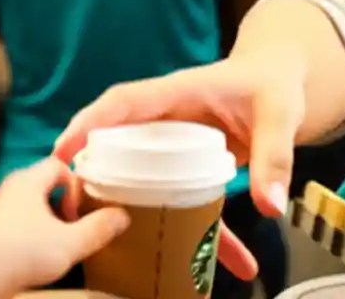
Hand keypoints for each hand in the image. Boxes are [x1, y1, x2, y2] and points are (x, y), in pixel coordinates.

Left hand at [0, 159, 130, 291]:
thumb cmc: (24, 249)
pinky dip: (28, 236)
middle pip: (43, 186)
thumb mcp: (70, 241)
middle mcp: (10, 189)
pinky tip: (35, 257)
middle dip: (62, 205)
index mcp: (30, 180)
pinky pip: (15, 225)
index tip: (84, 208)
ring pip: (28, 207)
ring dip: (45, 222)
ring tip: (57, 245)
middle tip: (75, 227)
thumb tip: (122, 217)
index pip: (58, 164)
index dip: (76, 182)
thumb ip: (98, 228)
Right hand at [54, 58, 305, 282]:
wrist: (279, 81)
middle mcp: (166, 119)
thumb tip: (269, 207)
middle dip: (93, 177)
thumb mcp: (280, 115)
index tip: (64, 150)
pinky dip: (198, 233)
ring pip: (140, 179)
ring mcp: (173, 146)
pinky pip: (183, 201)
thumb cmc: (272, 85)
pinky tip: (230, 264)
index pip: (125, 102)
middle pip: (117, 146)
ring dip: (130, 213)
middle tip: (74, 210)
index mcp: (178, 93)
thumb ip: (275, 156)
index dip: (91, 123)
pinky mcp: (188, 168)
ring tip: (115, 248)